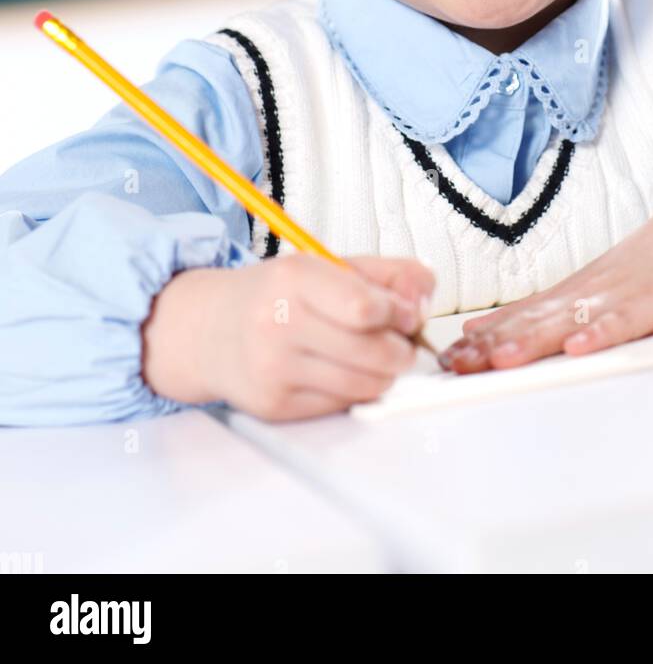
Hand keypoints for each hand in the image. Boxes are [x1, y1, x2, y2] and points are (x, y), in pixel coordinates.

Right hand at [142, 252, 434, 420]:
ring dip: (384, 372)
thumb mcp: (327, 266)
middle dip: (402, 348)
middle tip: (400, 339)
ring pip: (366, 384)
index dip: (402, 313)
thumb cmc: (277, 295)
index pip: (365, 307)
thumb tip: (425, 297)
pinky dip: (355, 390)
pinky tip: (341, 370)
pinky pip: (342, 404)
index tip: (408, 313)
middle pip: (375, 352)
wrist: (208, 330)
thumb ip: (388, 274)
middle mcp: (278, 324)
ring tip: (373, 354)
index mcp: (295, 278)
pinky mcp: (276, 406)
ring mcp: (274, 370)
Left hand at [438, 191, 652, 372]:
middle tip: (454, 365)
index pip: (517, 317)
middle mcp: (588, 291)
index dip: (481, 339)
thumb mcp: (601, 286)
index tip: (445, 358)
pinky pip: (625, 320)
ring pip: (568, 321)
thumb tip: (499, 328)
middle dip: (491, 345)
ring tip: (499, 359)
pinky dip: (601, 334)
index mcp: (574, 291)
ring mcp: (620, 294)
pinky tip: (578, 348)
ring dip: (532, 340)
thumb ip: (556, 309)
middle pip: (532, 321)